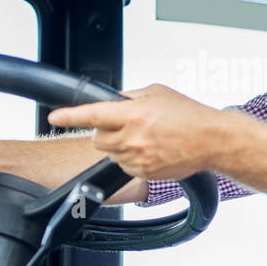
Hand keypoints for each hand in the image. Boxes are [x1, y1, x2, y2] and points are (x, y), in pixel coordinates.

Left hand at [46, 84, 220, 180]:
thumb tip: (112, 101)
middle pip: (97, 138)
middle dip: (104, 131)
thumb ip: (130, 97)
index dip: (69, 116)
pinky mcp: (144, 172)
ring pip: (110, 153)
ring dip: (119, 145)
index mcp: (133, 114)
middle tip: (124, 125)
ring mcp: (138, 158)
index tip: (55, 117)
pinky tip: (150, 149)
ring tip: (144, 136)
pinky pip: (124, 166)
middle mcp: (133, 137)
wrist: (211, 139)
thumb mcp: (156, 93)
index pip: (92, 115)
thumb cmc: (189, 115)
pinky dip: (131, 158)